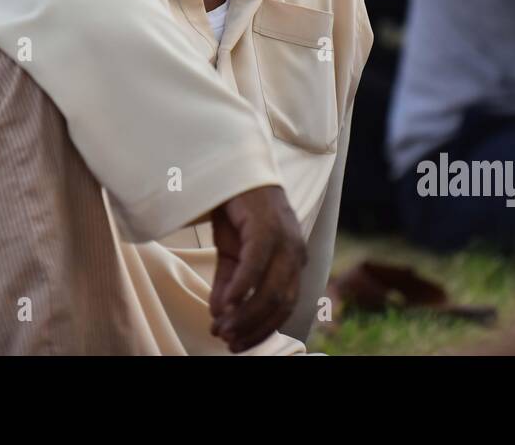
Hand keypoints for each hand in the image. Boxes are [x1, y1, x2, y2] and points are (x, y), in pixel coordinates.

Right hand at [209, 184, 306, 352]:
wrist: (233, 168)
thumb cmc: (235, 210)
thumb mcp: (230, 252)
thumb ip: (228, 283)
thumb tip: (219, 315)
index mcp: (292, 261)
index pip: (284, 307)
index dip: (261, 329)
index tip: (237, 345)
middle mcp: (295, 252)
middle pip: (280, 304)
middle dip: (252, 327)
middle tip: (226, 340)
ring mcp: (285, 239)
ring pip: (271, 289)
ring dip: (244, 313)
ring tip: (222, 327)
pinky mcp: (268, 225)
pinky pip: (257, 264)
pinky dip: (242, 287)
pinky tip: (226, 303)